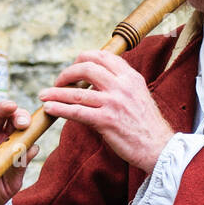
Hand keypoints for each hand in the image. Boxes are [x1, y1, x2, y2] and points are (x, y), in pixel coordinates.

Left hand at [38, 52, 173, 172]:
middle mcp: (122, 85)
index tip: (74, 69)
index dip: (83, 59)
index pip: (102, 56)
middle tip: (59, 82)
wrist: (160, 148)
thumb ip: (121, 84)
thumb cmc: (147, 126)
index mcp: (131, 77)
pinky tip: (49, 108)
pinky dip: (59, 108)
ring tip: (43, 95)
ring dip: (56, 92)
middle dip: (67, 73)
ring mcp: (114, 102)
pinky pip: (76, 111)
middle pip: (86, 67)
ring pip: (77, 92)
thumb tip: (99, 79)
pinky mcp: (106, 121)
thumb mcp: (139, 95)